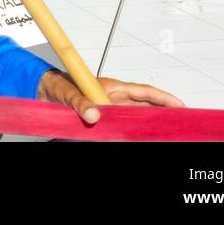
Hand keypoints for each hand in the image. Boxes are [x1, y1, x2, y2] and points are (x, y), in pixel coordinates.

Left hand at [37, 69, 184, 124]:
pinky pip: (123, 125)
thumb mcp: (68, 93)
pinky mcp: (103, 118)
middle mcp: (114, 97)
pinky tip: (140, 138)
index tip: (180, 105)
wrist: (43, 91)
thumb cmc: (58, 86)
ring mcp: (110, 108)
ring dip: (150, 124)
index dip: (163, 97)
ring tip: (166, 132)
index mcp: (112, 86)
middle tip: (180, 123)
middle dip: (163, 112)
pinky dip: (133, 132)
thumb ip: (81, 103)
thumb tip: (94, 116)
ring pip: (136, 116)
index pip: (143, 92)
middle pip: (145, 105)